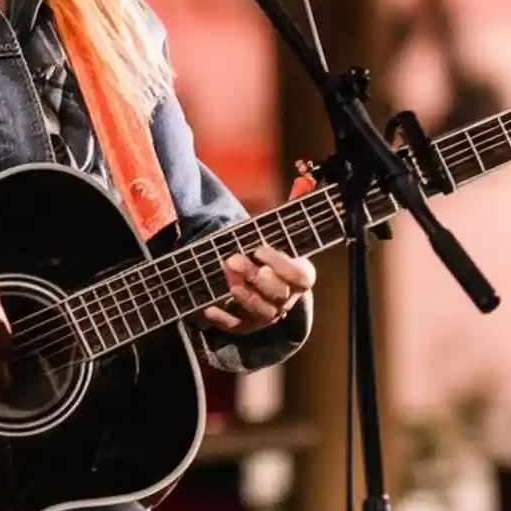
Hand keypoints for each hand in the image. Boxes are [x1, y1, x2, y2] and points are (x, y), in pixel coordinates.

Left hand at [195, 174, 319, 335]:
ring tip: (224, 277)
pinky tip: (207, 307)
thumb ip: (283, 216)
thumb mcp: (271, 232)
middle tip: (233, 259)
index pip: (300, 277)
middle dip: (255, 276)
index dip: (281, 264)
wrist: (251, 275)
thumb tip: (302, 183)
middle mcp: (287, 299)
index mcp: (300, 276)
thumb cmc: (261, 250)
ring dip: (242, 295)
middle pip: (278, 294)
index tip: (258, 249)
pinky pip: (237, 327)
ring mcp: (268, 315)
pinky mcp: (246, 326)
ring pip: (261, 312)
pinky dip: (222, 319)